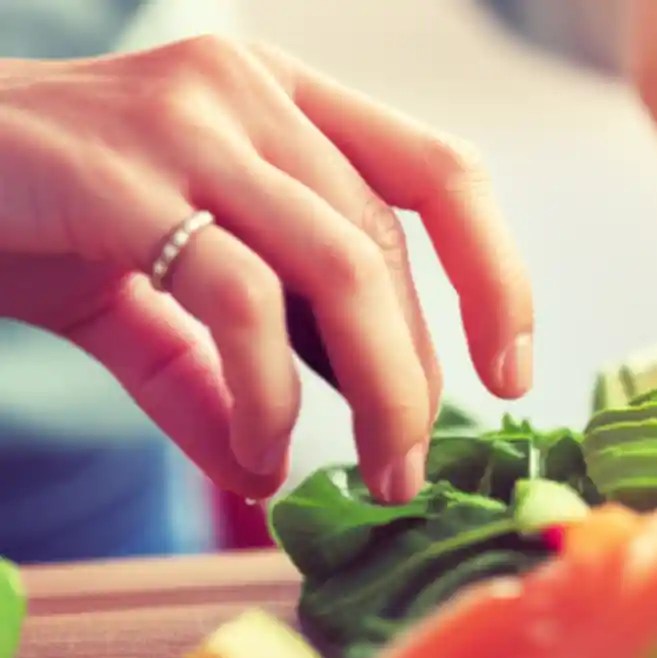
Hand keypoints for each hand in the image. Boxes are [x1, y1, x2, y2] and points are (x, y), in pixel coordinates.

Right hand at [0, 36, 532, 501]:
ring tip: (380, 470)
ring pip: (342, 264)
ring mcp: (193, 119)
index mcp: (282, 101)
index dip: (496, 272)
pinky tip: (261, 451)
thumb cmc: (30, 213)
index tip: (511, 368)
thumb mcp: (143, 294)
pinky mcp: (128, 172)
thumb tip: (266, 470)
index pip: (438, 174)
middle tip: (412, 465)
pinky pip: (244, 295)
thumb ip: (210, 369)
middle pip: (389, 240)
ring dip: (381, 386)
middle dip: (422, 370)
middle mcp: (251, 91)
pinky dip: (270, 391)